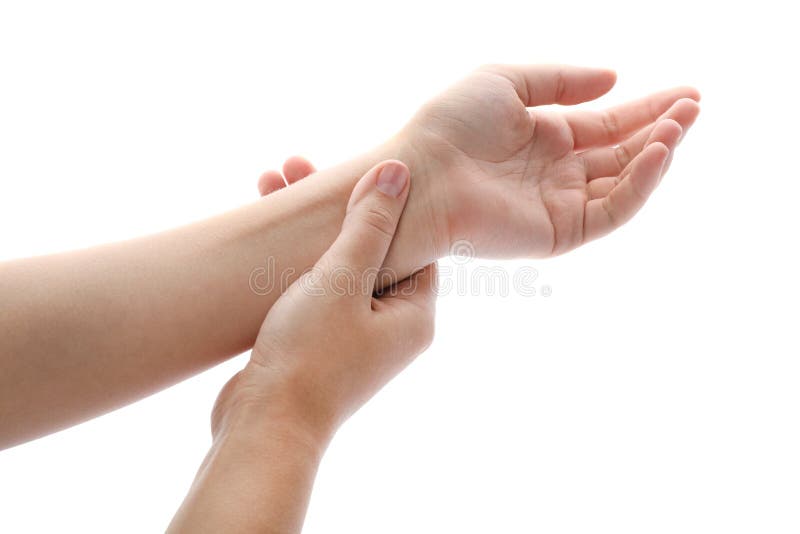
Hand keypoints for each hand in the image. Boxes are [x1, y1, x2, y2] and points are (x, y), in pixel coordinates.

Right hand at [215, 160, 436, 441]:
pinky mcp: (317, 343)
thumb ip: (370, 225)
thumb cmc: (309, 357)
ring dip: (305, 227)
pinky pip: (313, 288)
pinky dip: (293, 259)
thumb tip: (400, 172)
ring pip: (335, 266)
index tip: (345, 166)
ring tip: (268, 181)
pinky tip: (265, 230)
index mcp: (413, 314)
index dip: (379, 199)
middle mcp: (389, 327)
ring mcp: (352, 337)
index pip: (410, 241)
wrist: (262, 429)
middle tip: (292, 166)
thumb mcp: (341, 280)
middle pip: (369, 248)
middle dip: (331, 206)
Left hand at [400, 64, 700, 256]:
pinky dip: (638, 185)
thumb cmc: (450, 125)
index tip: (686, 92)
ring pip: (624, 182)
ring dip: (656, 153)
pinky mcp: (559, 232)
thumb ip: (562, 81)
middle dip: (661, 129)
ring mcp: (560, 204)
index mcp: (545, 137)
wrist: (421, 175)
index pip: (609, 124)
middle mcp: (557, 172)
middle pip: (623, 152)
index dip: (647, 108)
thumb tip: (614, 79)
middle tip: (695, 106)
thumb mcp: (507, 82)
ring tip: (680, 124)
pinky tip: (655, 152)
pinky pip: (611, 211)